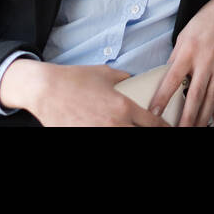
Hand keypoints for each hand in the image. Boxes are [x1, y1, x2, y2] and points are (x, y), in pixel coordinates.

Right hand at [0, 59, 168, 126]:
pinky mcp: (84, 137)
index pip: (153, 123)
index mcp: (124, 106)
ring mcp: (98, 133)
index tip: (167, 128)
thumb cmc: (75, 79)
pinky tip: (111, 129)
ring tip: (129, 129)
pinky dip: (110, 134)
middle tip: (151, 129)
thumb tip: (132, 80)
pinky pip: (102, 139)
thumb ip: (124, 78)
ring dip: (128, 133)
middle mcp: (114, 124)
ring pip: (124, 139)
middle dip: (149, 133)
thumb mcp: (105, 73)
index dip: (163, 127)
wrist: (46, 90)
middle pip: (141, 135)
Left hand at [149, 0, 213, 125]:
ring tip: (195, 129)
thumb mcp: (184, 34)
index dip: (162, 98)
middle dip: (186, 118)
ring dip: (201, 119)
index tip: (154, 113)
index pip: (172, 79)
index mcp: (188, 51)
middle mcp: (205, 61)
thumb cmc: (209, 19)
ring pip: (210, 99)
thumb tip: (167, 77)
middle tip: (179, 130)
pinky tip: (212, 120)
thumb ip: (176, 57)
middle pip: (194, 96)